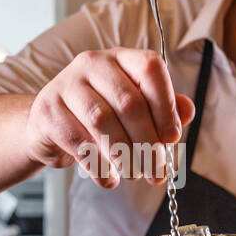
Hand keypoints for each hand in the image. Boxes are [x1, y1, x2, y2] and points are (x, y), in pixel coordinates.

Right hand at [23, 49, 194, 188]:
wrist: (50, 126)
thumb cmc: (99, 116)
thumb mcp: (132, 108)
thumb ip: (162, 109)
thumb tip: (188, 111)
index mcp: (120, 58)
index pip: (150, 68)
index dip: (166, 106)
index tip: (172, 138)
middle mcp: (92, 64)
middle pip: (129, 102)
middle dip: (148, 143)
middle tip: (157, 171)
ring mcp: (66, 85)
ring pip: (103, 122)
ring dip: (125, 156)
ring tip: (134, 174)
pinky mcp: (48, 112)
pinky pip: (79, 143)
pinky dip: (99, 167)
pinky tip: (109, 178)